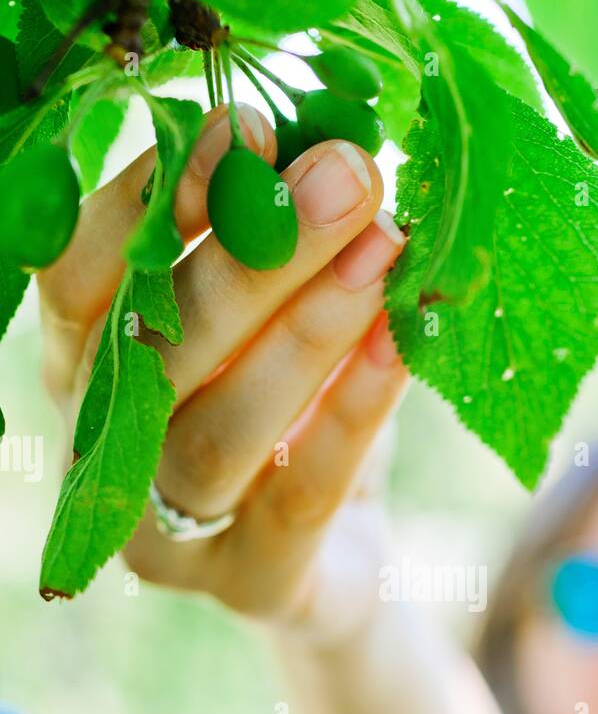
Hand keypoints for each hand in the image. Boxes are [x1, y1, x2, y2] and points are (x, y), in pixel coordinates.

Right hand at [38, 103, 408, 639]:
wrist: (335, 561)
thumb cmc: (293, 416)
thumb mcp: (275, 322)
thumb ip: (278, 250)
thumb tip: (323, 143)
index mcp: (87, 365)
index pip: (81, 277)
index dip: (150, 202)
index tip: (245, 128)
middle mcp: (105, 448)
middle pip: (155, 349)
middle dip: (252, 252)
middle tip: (344, 173)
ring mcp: (166, 535)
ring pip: (215, 432)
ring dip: (303, 333)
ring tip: (382, 249)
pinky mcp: (247, 585)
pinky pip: (300, 497)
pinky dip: (352, 414)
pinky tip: (401, 341)